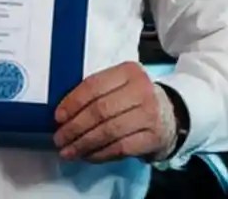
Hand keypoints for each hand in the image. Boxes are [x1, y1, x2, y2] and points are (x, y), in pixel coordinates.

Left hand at [53, 61, 174, 162]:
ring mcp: (149, 114)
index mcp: (128, 72)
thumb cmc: (133, 99)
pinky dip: (99, 154)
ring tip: (68, 151)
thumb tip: (63, 115)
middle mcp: (141, 90)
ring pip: (109, 131)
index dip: (73, 102)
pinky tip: (87, 156)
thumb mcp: (119, 85)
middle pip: (100, 110)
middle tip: (59, 138)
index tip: (58, 117)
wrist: (169, 114)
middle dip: (75, 127)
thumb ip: (95, 93)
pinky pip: (120, 148)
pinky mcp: (152, 137)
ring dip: (84, 144)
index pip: (94, 85)